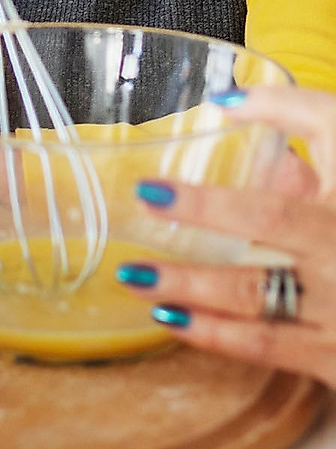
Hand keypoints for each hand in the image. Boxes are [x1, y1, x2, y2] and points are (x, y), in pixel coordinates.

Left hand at [116, 86, 335, 385]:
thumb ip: (307, 142)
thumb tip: (230, 104)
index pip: (329, 127)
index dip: (280, 111)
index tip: (222, 104)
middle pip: (273, 217)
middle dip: (205, 208)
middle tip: (145, 197)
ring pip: (255, 291)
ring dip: (188, 282)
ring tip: (133, 273)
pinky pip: (265, 344)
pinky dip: (213, 333)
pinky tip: (170, 318)